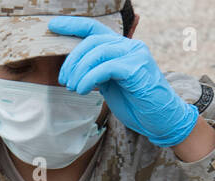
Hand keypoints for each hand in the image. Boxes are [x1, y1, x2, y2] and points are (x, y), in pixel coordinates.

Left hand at [50, 17, 197, 146]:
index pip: (95, 29)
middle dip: (73, 59)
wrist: (162, 121)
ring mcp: (135, 55)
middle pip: (92, 41)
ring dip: (79, 70)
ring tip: (73, 87)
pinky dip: (89, 78)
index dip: (73, 25)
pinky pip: (105, 67)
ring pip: (98, 52)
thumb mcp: (112, 85)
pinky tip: (83, 90)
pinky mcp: (136, 69)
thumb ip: (99, 72)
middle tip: (64, 80)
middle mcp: (130, 46)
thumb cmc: (137, 105)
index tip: (52, 26)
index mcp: (123, 48)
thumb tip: (77, 70)